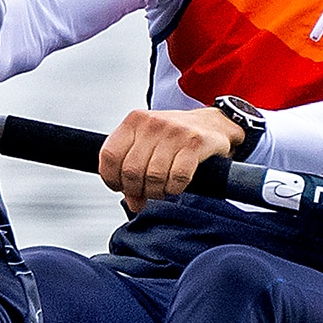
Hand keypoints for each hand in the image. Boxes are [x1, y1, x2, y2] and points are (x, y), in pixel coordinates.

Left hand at [99, 108, 238, 213]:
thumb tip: (131, 201)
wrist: (213, 124)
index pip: (109, 155)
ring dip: (156, 192)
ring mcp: (174, 132)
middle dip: (136, 191)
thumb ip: (132, 166)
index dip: (111, 179)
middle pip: (131, 171)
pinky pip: (178, 177)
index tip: (120, 188)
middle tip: (144, 196)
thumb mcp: (147, 142)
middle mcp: (152, 123)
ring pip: (154, 176)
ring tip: (161, 191)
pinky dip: (174, 189)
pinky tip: (175, 186)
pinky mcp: (195, 143)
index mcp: (134, 121)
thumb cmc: (174, 137)